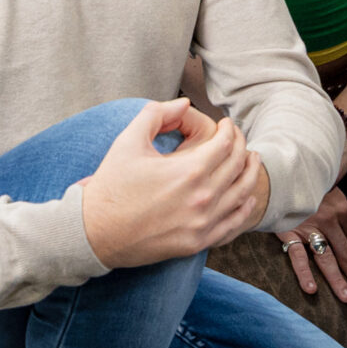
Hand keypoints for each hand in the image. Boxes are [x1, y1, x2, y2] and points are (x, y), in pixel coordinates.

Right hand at [78, 98, 269, 268]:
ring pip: (242, 194)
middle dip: (241, 146)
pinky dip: (244, 207)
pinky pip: (233, 224)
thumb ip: (156, 113)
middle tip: (237, 138)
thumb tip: (183, 103)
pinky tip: (246, 197)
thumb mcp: (128, 141)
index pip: (226, 143)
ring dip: (251, 173)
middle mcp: (202, 198)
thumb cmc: (110, 186)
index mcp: (189, 171)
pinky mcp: (196, 243)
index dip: (229, 129)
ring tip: (252, 160)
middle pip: (238, 165)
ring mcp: (202, 224)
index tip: (226, 124)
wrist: (94, 234)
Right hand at [272, 184, 346, 305]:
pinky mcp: (290, 232)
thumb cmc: (313, 187)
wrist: (287, 171)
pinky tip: (312, 289)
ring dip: (337, 280)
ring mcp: (310, 228)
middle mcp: (330, 221)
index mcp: (344, 212)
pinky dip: (304, 273)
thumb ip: (342, 220)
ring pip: (327, 258)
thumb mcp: (334, 197)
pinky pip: (298, 255)